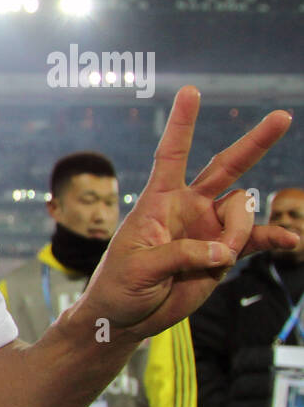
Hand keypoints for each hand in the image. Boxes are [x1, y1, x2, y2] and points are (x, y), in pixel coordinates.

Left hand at [77, 86, 297, 340]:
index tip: (190, 91)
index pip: (171, 154)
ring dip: (239, 232)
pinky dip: (273, 239)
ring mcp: (209, 228)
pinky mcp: (223, 253)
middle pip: (226, 167)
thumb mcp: (140, 267)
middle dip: (255, 143)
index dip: (182, 123)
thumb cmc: (119, 285)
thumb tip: (226, 250)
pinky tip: (289, 242)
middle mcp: (188, 207)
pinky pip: (256, 240)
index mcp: (158, 201)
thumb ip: (183, 254)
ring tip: (217, 258)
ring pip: (243, 211)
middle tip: (282, 116)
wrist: (127, 316)